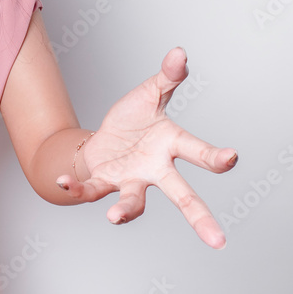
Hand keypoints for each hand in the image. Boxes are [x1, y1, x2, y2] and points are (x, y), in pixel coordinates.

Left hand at [56, 47, 237, 248]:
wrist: (105, 139)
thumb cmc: (135, 120)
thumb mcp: (149, 94)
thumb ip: (166, 77)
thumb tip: (179, 52)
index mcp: (171, 145)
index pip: (197, 151)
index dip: (215, 157)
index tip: (231, 158)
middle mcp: (156, 169)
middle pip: (181, 195)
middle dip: (198, 217)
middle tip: (217, 241)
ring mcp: (131, 180)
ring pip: (134, 202)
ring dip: (126, 210)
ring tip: (115, 217)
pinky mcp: (104, 182)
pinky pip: (91, 190)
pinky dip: (76, 188)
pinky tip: (62, 183)